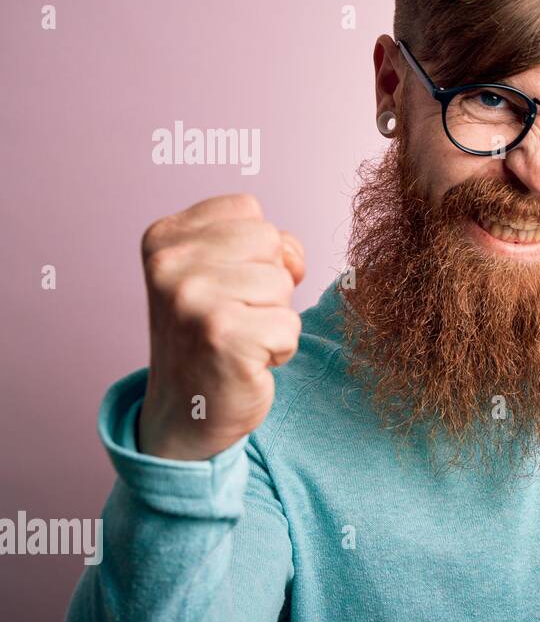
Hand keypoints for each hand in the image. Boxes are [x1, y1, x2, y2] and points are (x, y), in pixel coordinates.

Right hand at [136, 194, 305, 460]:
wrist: (187, 411)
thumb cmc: (213, 334)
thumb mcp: (222, 273)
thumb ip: (260, 244)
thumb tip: (292, 258)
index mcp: (164, 237)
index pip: (248, 209)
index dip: (257, 250)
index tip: (229, 285)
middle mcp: (169, 264)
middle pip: (270, 240)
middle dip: (269, 281)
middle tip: (236, 315)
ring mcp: (192, 300)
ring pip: (283, 283)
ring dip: (275, 316)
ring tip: (240, 337)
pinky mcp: (222, 336)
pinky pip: (290, 325)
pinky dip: (280, 348)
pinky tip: (247, 360)